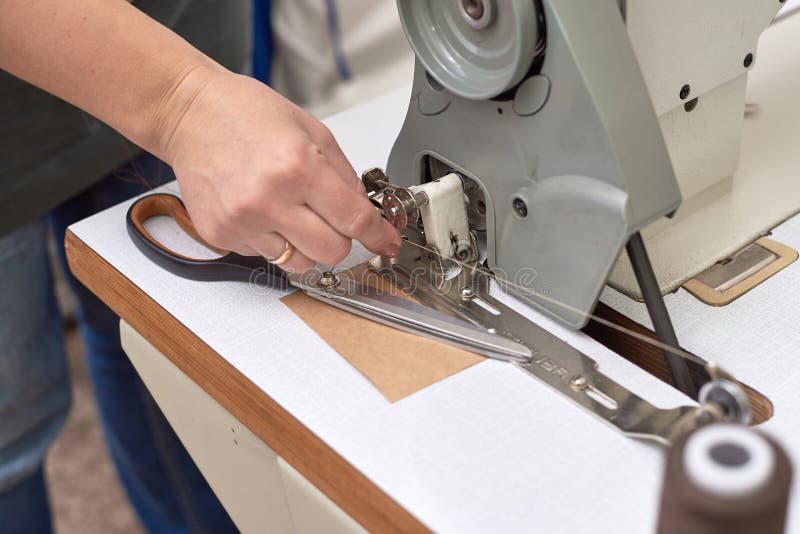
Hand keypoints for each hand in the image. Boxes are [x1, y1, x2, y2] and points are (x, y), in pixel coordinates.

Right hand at [160, 69, 400, 271]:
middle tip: (330, 218)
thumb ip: (343, 175)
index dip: (377, 235)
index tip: (385, 242)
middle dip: (340, 239)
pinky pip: (264, 255)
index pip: (354, 220)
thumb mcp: (312, 131)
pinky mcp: (221, 235)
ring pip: (299, 262)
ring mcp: (242, 222)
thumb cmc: (246, 114)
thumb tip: (364, 212)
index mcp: (298, 168)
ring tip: (289, 211)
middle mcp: (269, 200)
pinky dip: (271, 239)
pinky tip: (260, 209)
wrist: (190, 114)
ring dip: (305, 243)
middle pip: (331, 252)